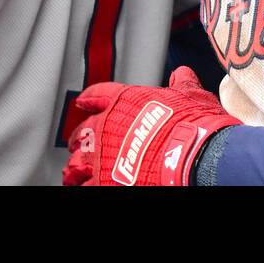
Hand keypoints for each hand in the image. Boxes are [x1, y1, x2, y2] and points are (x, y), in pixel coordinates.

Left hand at [63, 66, 239, 185]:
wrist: (189, 154)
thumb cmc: (191, 124)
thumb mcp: (191, 95)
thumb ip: (182, 85)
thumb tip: (182, 75)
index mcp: (126, 102)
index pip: (99, 95)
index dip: (90, 99)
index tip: (83, 102)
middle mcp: (108, 127)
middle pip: (83, 131)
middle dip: (79, 138)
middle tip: (77, 144)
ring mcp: (104, 156)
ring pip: (77, 163)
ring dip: (75, 168)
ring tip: (72, 174)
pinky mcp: (105, 182)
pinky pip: (86, 186)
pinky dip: (85, 186)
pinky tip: (85, 187)